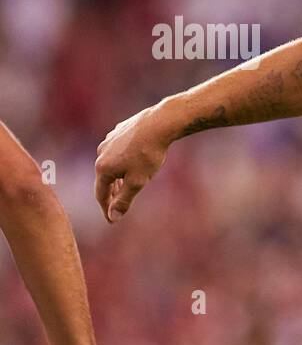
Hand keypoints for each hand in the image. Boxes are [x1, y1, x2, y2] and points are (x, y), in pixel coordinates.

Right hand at [94, 106, 170, 222]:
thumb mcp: (137, 182)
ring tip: (124, 186)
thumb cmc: (149, 154)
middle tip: (118, 206)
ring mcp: (108, 140)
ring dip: (116, 177)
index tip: (111, 220)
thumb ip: (124, 200)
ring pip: (110, 164)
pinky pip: (118, 151)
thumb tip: (113, 217)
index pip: (101, 194)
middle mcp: (101, 153)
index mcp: (102, 168)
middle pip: (104, 179)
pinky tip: (131, 163)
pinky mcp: (119, 131)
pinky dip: (122, 161)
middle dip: (112, 194)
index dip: (106, 209)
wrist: (159, 124)